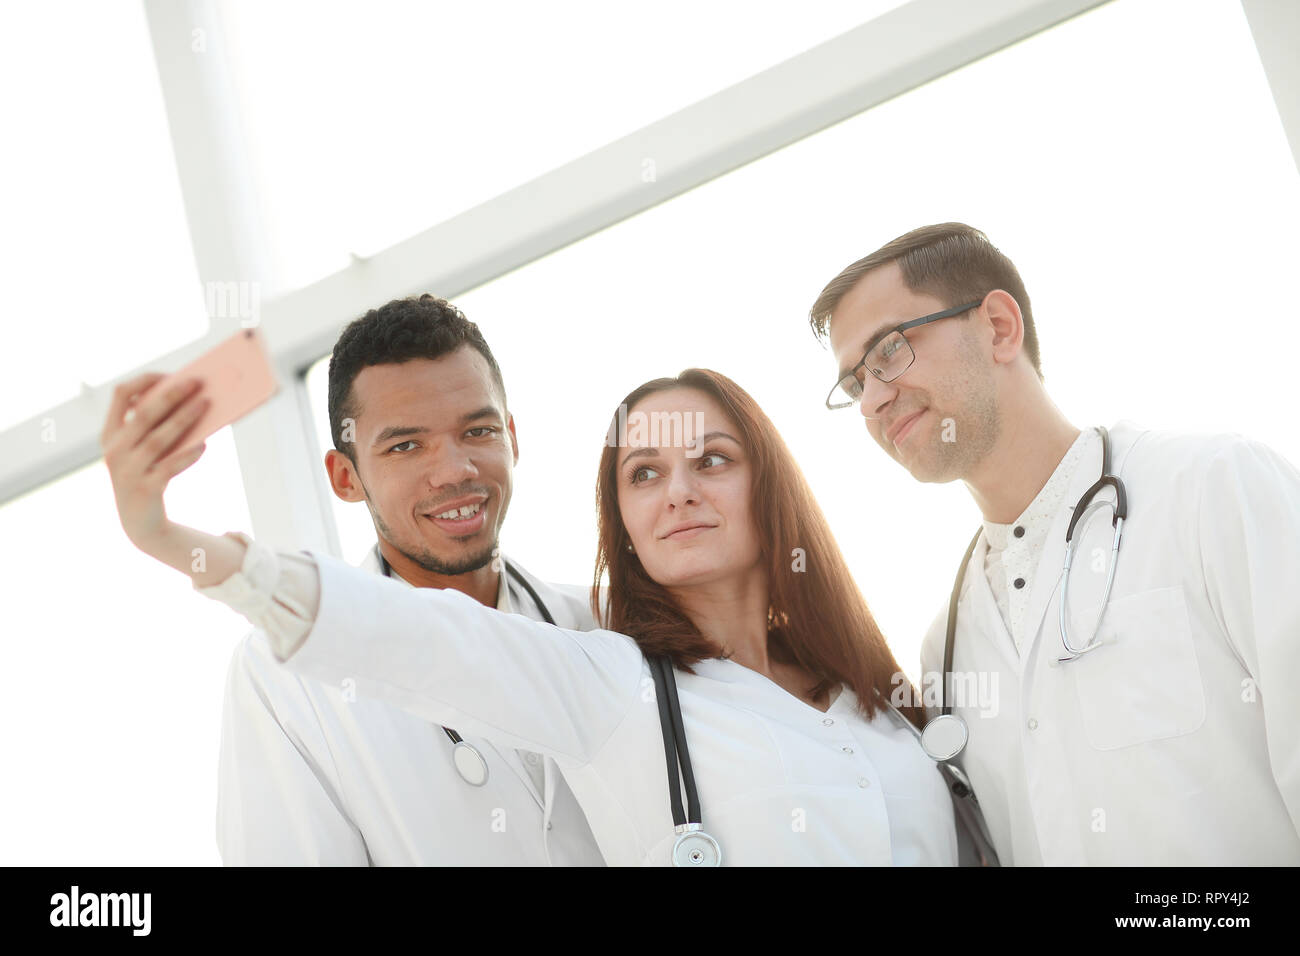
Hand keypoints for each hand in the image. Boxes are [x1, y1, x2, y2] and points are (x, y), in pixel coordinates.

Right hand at [100, 372, 209, 555]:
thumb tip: (194, 398)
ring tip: (206, 405)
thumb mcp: (145, 449)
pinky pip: (170, 467)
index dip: (145, 381)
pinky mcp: (145, 489)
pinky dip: (188, 454)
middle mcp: (113, 450)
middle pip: (143, 415)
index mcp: (109, 434)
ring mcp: (127, 471)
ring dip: (184, 419)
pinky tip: (204, 444)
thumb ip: (158, 426)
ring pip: (158, 439)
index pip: (121, 395)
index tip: (170, 374)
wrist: (140, 523)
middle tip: (197, 383)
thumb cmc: (149, 474)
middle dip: (171, 395)